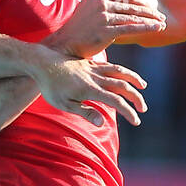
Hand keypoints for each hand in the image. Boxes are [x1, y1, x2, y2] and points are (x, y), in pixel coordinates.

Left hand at [33, 55, 148, 126]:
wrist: (42, 62)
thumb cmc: (50, 87)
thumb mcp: (64, 104)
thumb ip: (85, 112)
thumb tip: (102, 123)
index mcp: (89, 89)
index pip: (116, 101)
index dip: (129, 112)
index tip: (136, 121)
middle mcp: (95, 77)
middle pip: (122, 86)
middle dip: (136, 98)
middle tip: (142, 109)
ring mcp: (93, 69)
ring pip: (120, 72)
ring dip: (134, 79)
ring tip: (143, 87)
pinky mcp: (90, 64)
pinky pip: (110, 66)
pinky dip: (122, 71)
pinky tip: (124, 75)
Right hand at [44, 0, 166, 57]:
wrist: (66, 45)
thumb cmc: (79, 31)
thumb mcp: (89, 9)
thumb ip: (103, 0)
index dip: (140, 2)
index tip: (152, 8)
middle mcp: (101, 2)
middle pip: (132, 5)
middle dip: (149, 11)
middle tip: (162, 16)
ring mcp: (104, 16)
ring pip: (134, 16)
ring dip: (151, 20)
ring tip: (162, 23)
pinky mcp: (106, 30)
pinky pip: (131, 27)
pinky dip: (146, 27)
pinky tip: (157, 29)